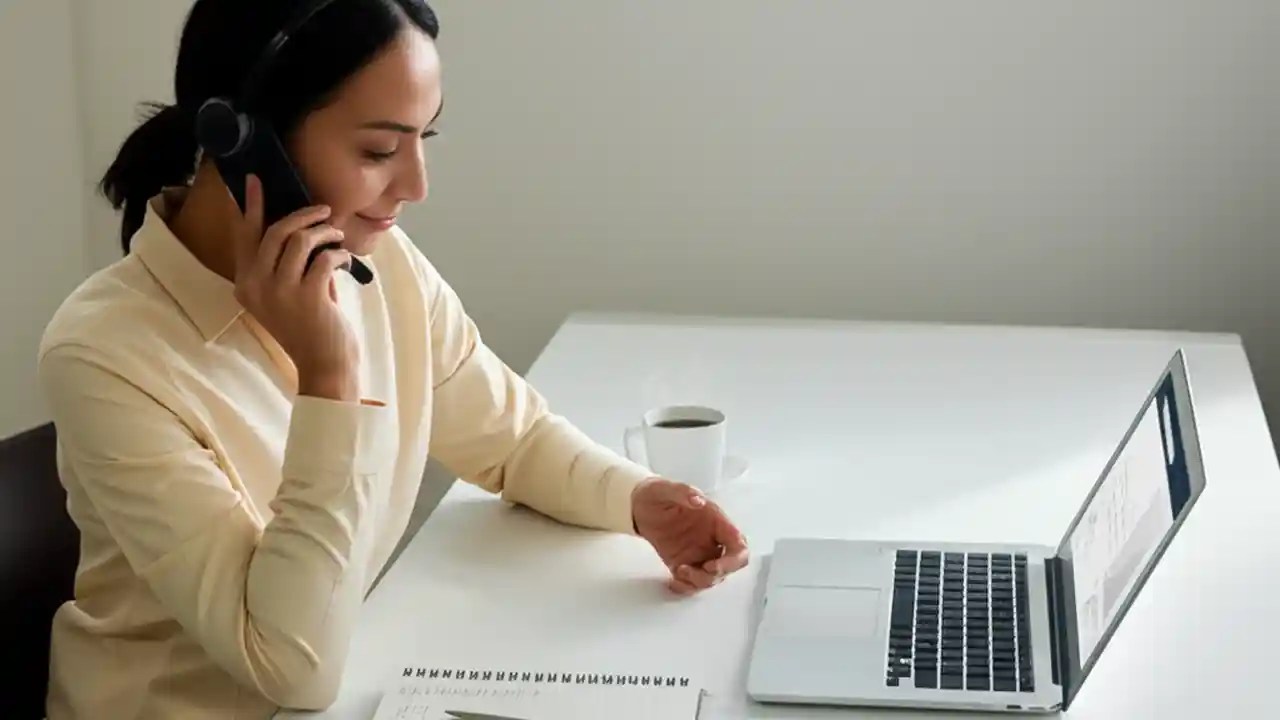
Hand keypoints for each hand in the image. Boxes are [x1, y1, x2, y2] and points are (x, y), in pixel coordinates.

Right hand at [231, 175, 359, 399]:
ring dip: (324, 232)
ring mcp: (280, 291)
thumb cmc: (310, 328)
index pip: (245, 237)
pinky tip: (344, 261)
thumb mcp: (288, 295)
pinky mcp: (308, 296)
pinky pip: (325, 257)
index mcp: (246, 285)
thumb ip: (287, 265)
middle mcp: (256, 286)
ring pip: (300, 240)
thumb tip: (302, 227)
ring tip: (337, 237)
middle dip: (302, 215)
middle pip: (274, 231)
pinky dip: (338, 253)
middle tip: (323, 211)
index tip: (255, 181)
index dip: (251, 206)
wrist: (325, 366)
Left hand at [631, 478, 748, 594]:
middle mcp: (712, 540)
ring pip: (712, 577)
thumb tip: (698, 500)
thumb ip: (683, 492)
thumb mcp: (666, 489)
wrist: (638, 506)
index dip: (733, 560)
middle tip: (691, 571)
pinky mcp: (684, 563)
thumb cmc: (656, 494)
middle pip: (729, 566)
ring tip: (678, 571)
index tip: (712, 566)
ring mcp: (699, 554)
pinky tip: (673, 582)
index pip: (738, 544)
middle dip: (714, 575)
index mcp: (716, 521)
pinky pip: (693, 582)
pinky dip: (686, 587)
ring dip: (698, 582)